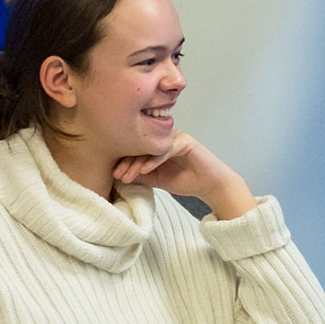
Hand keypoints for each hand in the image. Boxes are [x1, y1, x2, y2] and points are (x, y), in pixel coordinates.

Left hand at [115, 130, 256, 219]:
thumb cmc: (185, 181)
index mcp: (157, 144)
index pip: (136, 149)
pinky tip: (144, 170)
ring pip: (151, 148)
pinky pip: (165, 150)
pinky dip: (154, 160)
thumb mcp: (156, 179)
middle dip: (127, 162)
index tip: (114, 175)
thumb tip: (119, 174)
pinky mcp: (185, 141)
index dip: (123, 161)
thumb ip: (140, 174)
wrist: (210, 186)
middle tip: (117, 175)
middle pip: (141, 146)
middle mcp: (165, 137)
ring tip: (128, 176)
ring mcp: (175, 137)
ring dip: (137, 162)